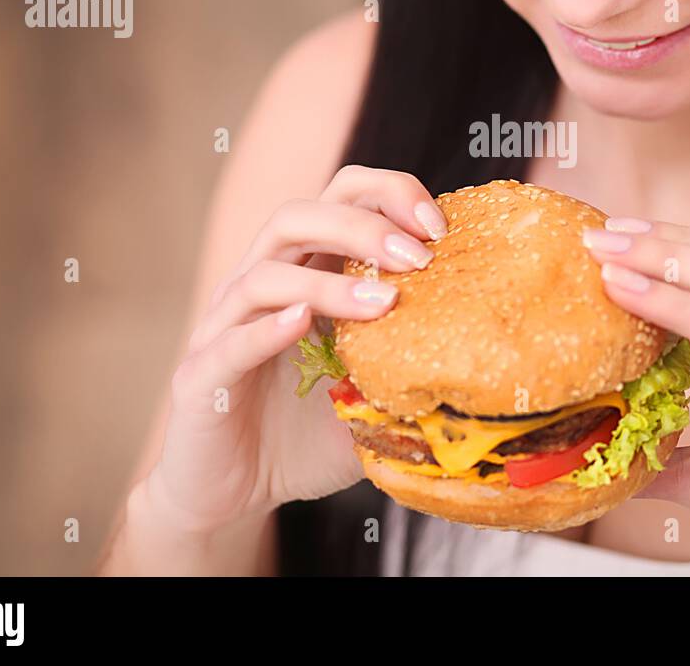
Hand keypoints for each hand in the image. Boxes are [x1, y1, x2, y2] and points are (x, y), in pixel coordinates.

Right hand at [147, 165, 446, 536]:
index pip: (340, 198)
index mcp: (305, 272)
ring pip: (265, 274)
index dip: (388, 195)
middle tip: (419, 256)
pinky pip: (230, 341)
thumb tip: (490, 366)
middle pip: (298, 216)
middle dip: (363, 225)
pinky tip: (304, 325)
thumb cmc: (305, 436)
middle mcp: (260, 285)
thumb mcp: (374, 397)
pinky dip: (267, 329)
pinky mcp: (200, 376)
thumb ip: (416, 372)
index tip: (439, 226)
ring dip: (328, 281)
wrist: (232, 494)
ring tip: (384, 302)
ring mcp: (224, 327)